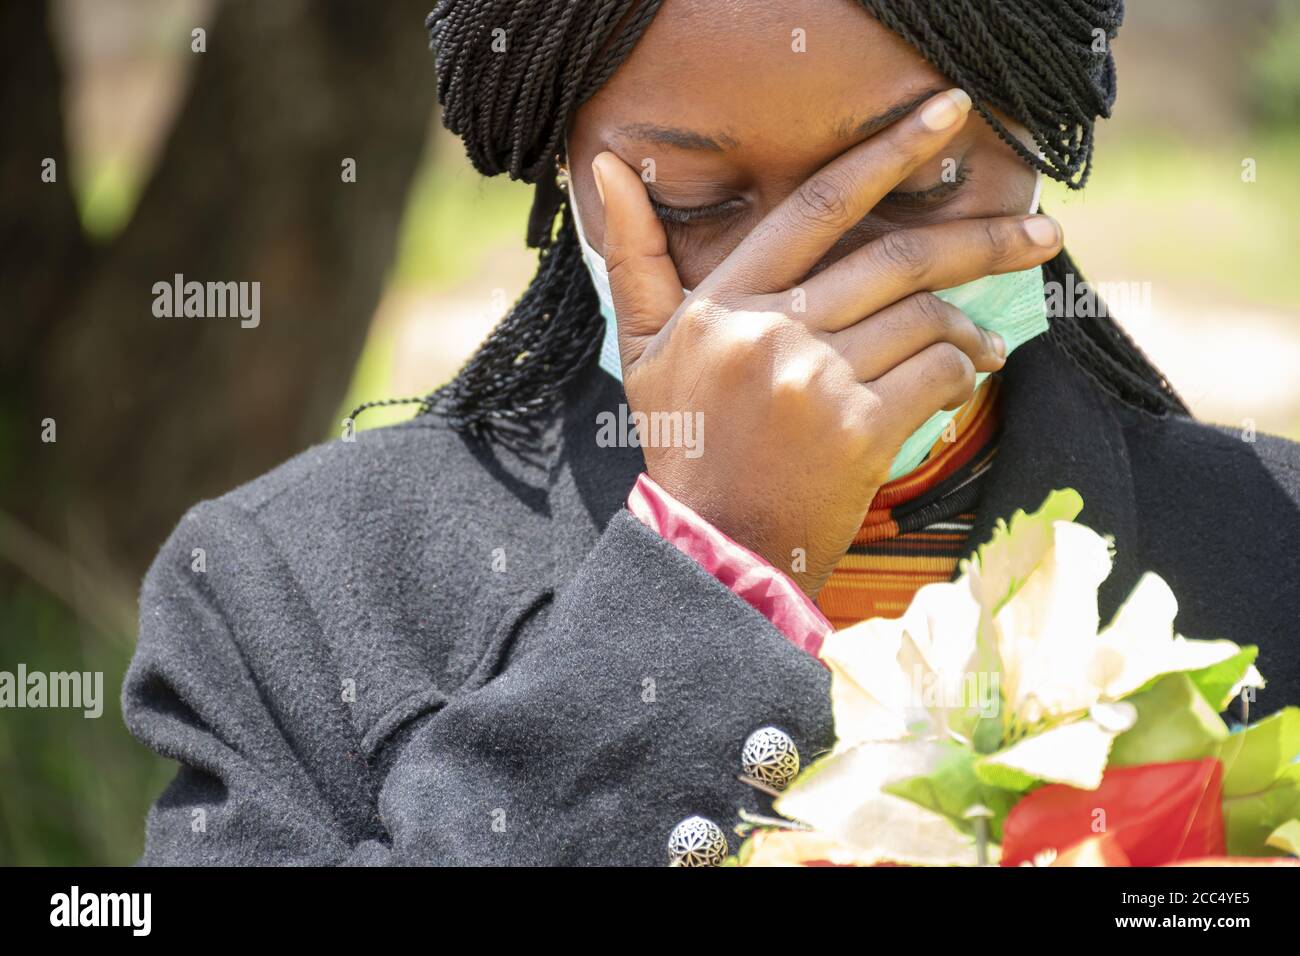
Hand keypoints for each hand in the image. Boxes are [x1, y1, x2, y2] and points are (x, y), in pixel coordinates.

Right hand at [592, 88, 1062, 598]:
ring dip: (968, 333)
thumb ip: (635, 259)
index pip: (817, 205)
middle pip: (897, 259)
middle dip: (982, 241)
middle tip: (1042, 233)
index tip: (951, 114)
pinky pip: (937, 374)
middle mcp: (769, 329)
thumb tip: (604, 166)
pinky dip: (961, 376)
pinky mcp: (856, 430)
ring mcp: (813, 379)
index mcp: (725, 301)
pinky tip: (958, 387)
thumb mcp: (643, 351)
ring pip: (924, 321)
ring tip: (982, 350)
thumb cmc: (687, 447)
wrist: (712, 549)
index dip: (889, 151)